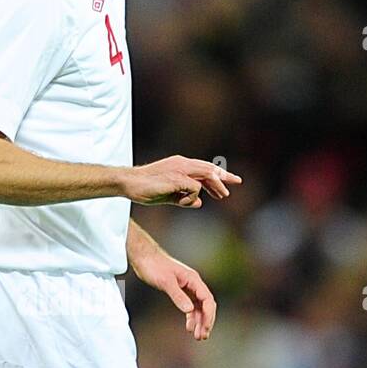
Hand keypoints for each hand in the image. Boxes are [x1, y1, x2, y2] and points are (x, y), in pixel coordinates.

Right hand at [122, 156, 240, 206]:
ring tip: (223, 196)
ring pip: (207, 174)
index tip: (230, 182)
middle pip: (210, 168)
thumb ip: (185, 199)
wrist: (129, 184)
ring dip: (217, 185)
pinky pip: (194, 188)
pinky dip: (192, 198)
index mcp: (181, 166)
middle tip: (237, 183)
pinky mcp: (177, 177)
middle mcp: (182, 164)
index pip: (204, 169)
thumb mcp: (170, 196)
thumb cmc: (146, 190)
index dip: (219, 175)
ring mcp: (180, 169)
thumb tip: (200, 202)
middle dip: (224, 177)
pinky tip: (184, 203)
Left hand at [133, 250, 216, 340]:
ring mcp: (187, 287)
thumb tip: (189, 310)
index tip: (205, 328)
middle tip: (202, 336)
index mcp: (193, 280)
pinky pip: (190, 306)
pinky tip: (189, 326)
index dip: (209, 315)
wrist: (143, 257)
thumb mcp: (166, 282)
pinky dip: (191, 317)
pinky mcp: (180, 290)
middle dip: (206, 321)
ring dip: (199, 321)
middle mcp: (193, 284)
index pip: (208, 300)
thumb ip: (178, 296)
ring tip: (197, 336)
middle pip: (206, 305)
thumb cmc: (154, 265)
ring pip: (199, 307)